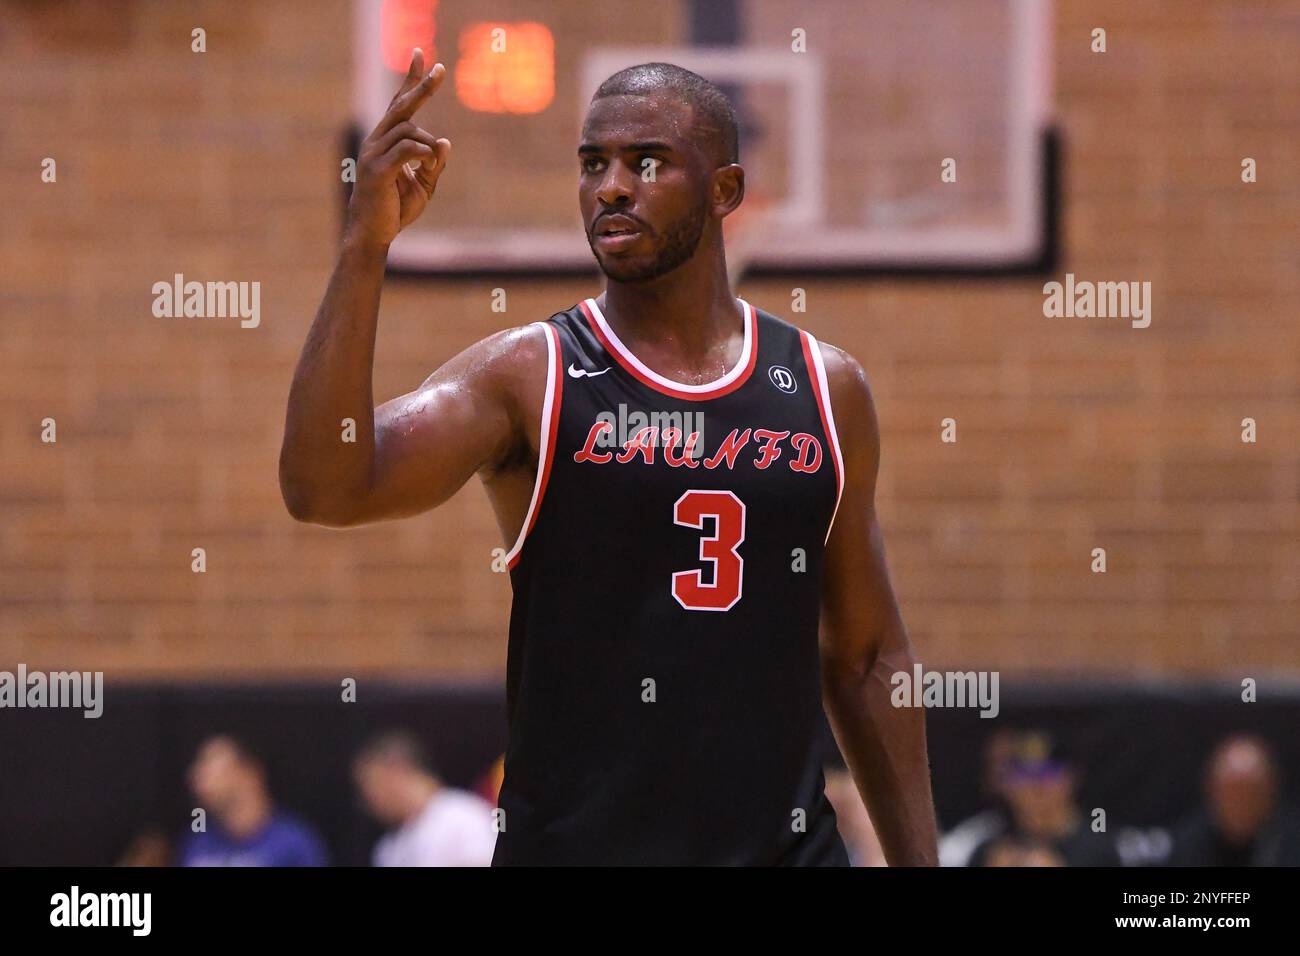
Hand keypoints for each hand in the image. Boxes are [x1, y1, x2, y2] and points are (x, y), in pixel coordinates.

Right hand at [345, 48, 451, 248]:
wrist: (373, 234)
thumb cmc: (395, 209)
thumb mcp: (423, 186)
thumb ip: (434, 164)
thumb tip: (444, 142)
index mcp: (386, 141)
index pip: (398, 104)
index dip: (410, 80)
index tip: (420, 54)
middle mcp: (376, 141)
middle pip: (402, 107)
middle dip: (422, 87)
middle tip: (442, 69)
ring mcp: (374, 154)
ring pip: (409, 130)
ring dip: (429, 145)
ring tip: (430, 164)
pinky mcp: (377, 170)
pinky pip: (406, 149)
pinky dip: (423, 152)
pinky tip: (430, 159)